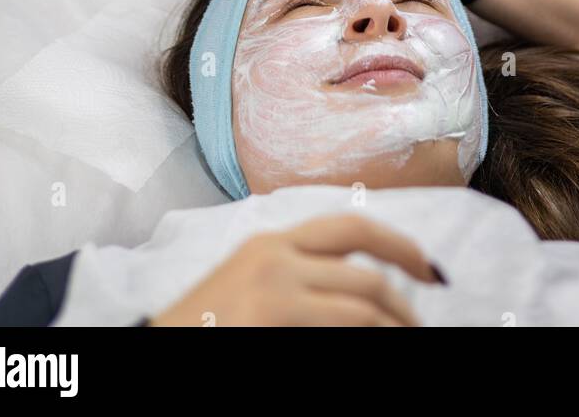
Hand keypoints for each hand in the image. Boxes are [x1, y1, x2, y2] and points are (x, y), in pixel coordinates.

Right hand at [149, 214, 441, 326]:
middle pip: (366, 271)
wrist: (149, 349)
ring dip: (393, 327)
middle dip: (406, 298)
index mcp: (272, 241)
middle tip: (424, 322)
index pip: (352, 227)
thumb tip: (362, 288)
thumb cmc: (203, 326)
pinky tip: (375, 350)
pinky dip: (365, 342)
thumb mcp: (253, 283)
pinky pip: (340, 332)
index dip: (401, 244)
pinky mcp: (270, 324)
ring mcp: (274, 293)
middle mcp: (276, 258)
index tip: (430, 267)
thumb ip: (299, 274)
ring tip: (405, 341)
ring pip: (362, 307)